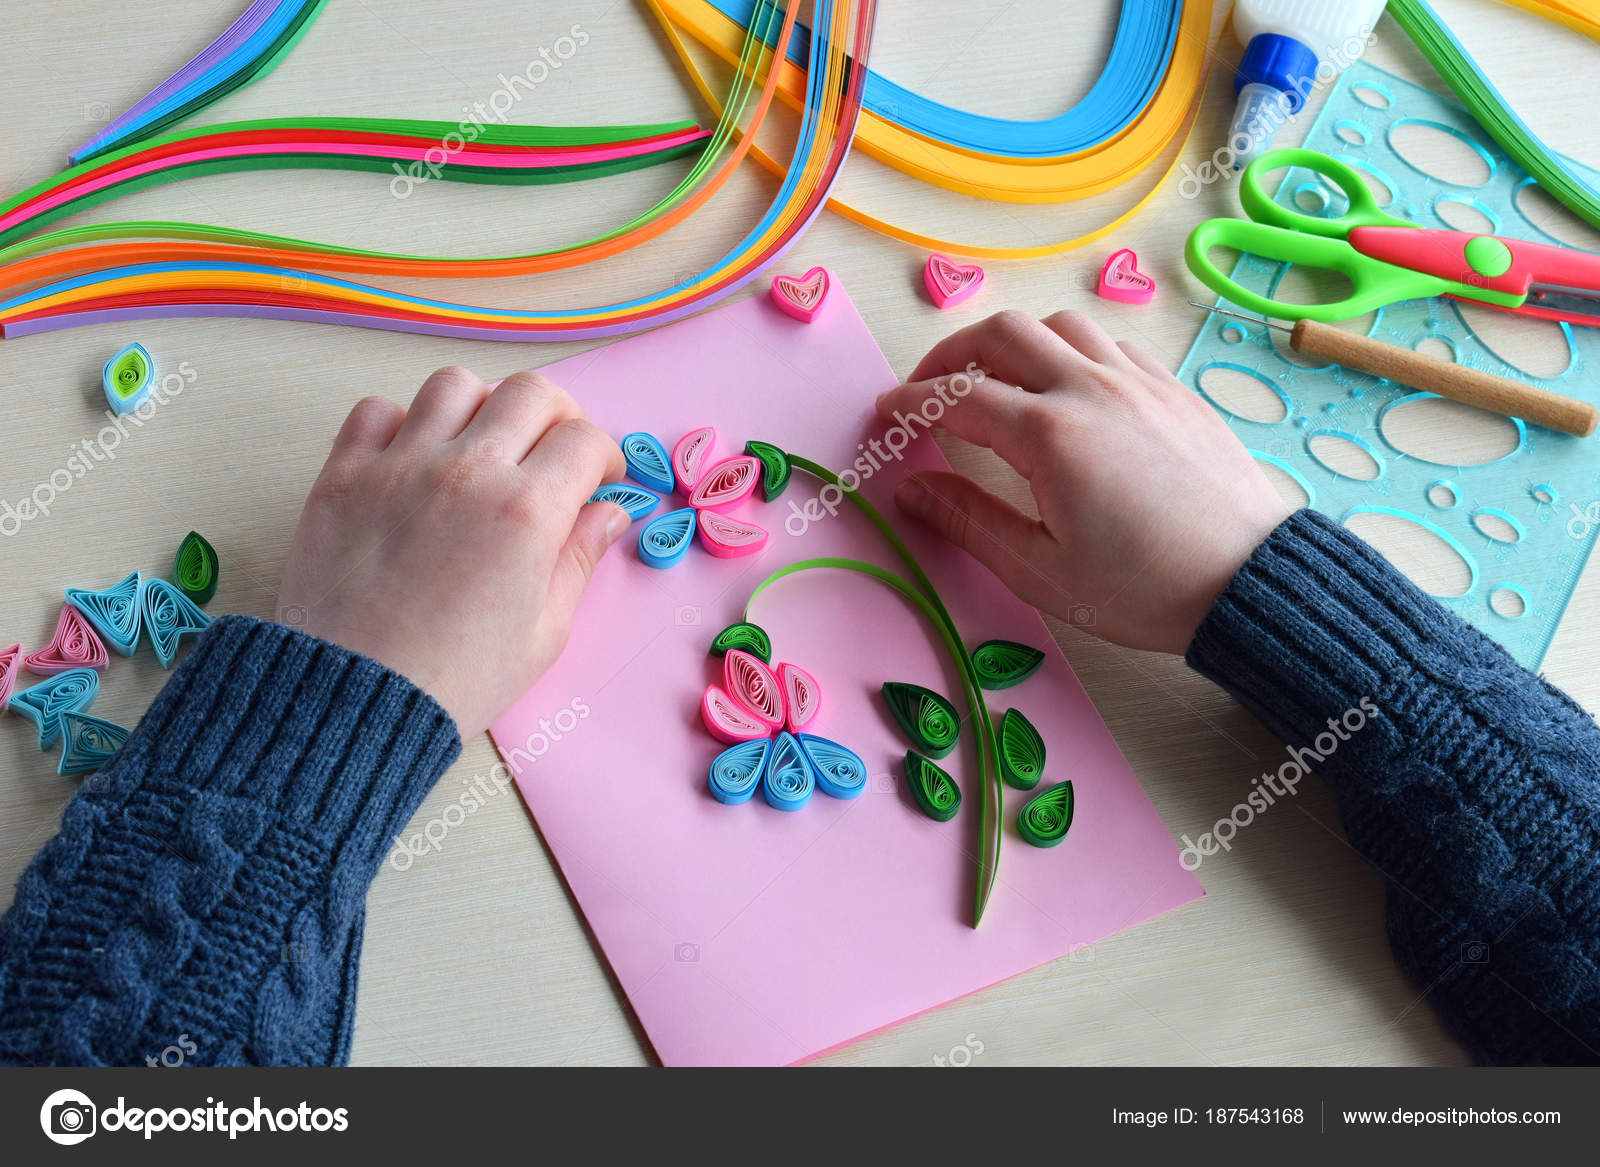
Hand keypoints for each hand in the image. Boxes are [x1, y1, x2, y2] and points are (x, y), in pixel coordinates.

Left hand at [277, 367, 628, 734]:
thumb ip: (579, 560)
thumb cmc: (456, 679)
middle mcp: (467, 472)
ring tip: (481, 446)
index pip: (583, 439)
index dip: (603, 454)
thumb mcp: (544, 632)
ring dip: (481, 407)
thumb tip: (607, 514)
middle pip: (530, 393)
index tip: (597, 479)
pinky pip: (376, 411)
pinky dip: (400, 423)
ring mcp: (400, 467)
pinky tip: (414, 459)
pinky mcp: (344, 476)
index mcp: (527, 512)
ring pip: (455, 385)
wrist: (356, 700)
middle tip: (552, 450)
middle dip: (557, 415)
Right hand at [876, 310, 1290, 653]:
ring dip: (1016, 342)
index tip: (886, 414)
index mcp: (1049, 433)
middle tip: (929, 388)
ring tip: (996, 380)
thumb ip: (967, 520)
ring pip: (1061, 324)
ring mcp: (1137, 381)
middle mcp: (1091, 388)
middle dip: (953, 352)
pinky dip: (1071, 350)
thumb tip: (910, 489)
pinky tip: (1066, 387)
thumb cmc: (1142, 587)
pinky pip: (1109, 343)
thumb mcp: (1039, 569)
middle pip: (1004, 333)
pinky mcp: (1171, 388)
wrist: (1246, 582)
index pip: (957, 396)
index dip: (910, 401)